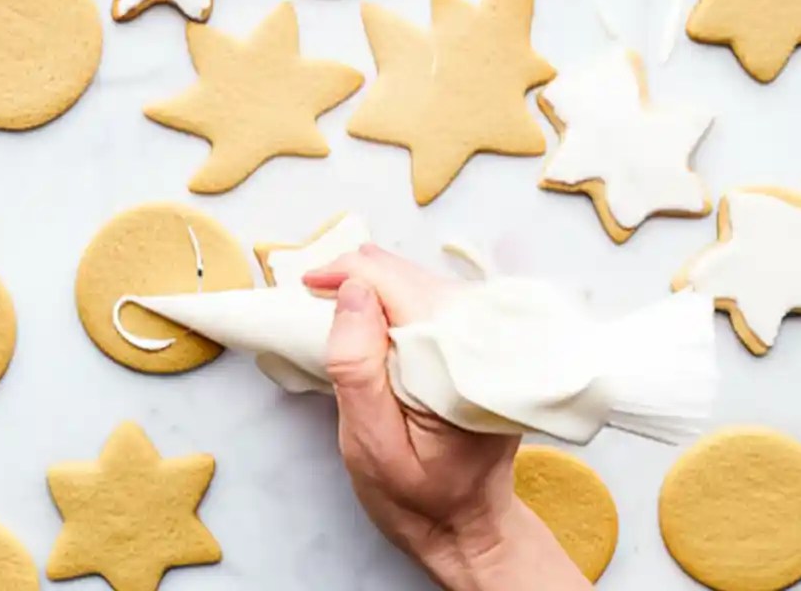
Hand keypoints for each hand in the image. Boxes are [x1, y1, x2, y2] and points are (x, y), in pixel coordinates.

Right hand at [304, 245, 590, 590]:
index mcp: (460, 365)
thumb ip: (357, 367)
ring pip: (426, 285)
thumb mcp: (370, 444)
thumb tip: (353, 290)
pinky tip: (374, 314)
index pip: (400, 287)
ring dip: (380, 284)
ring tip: (338, 296)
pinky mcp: (484, 350)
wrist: (470, 528)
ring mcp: (491, 344)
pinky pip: (437, 305)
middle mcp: (488, 344)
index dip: (349, 273)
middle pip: (414, 277)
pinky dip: (399, 300)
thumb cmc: (418, 498)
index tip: (309, 284)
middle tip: (316, 289)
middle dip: (362, 274)